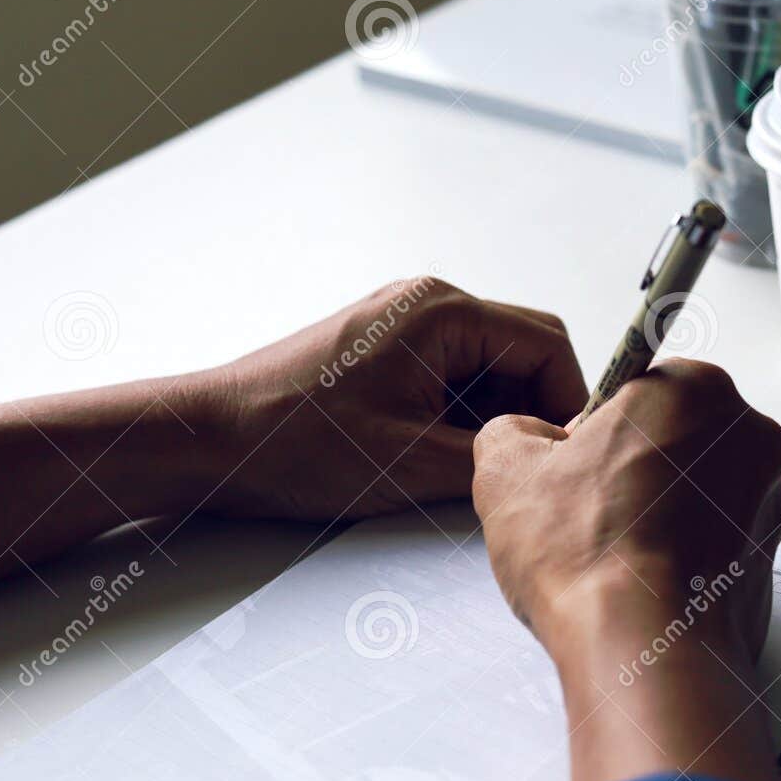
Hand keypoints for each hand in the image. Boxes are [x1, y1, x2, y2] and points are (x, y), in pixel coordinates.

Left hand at [195, 276, 586, 520]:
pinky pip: (455, 381)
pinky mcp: (389, 355)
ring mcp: (406, 328)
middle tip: (525, 473)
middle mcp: (428, 306)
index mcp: (441, 312)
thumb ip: (494, 461)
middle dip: (533, 414)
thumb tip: (548, 467)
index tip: (566, 457)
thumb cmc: (291, 442)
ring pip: (492, 372)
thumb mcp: (409, 465)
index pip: (549, 343)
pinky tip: (444, 462)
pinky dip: (464, 420)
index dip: (570, 403)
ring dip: (497, 422)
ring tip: (476, 474)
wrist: (210, 441)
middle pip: (526, 353)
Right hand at [471, 360, 780, 780]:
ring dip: (658, 514)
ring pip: (697, 491)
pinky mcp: (770, 560)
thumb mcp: (504, 470)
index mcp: (695, 388)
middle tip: (583, 514)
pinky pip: (714, 542)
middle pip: (673, 437)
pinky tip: (640, 585)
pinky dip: (682, 557)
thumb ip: (512, 431)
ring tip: (609, 557)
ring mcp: (768, 502)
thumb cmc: (589, 559)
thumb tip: (523, 439)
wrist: (645, 653)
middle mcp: (748, 436)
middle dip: (630, 469)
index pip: (635, 387)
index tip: (572, 465)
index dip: (592, 429)